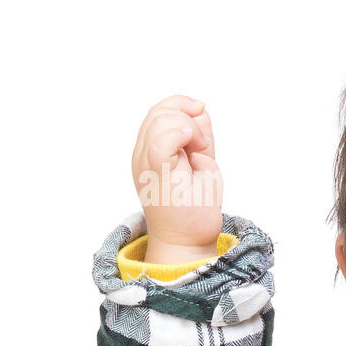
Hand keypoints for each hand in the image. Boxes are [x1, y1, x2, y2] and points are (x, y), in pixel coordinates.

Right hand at [130, 94, 223, 260]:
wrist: (188, 239)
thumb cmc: (195, 206)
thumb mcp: (202, 162)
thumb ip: (199, 137)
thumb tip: (199, 111)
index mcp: (150, 149)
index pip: (159, 111)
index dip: (182, 105)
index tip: (202, 121)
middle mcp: (143, 153)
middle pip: (158, 111)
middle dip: (187, 116)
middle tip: (202, 146)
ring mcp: (145, 162)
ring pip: (159, 119)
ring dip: (189, 128)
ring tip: (199, 154)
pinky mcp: (155, 172)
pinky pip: (160, 138)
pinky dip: (182, 133)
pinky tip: (194, 149)